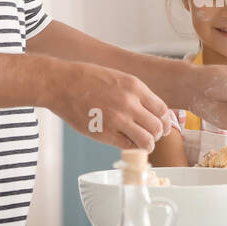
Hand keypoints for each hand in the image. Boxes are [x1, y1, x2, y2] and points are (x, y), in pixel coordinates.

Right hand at [45, 60, 167, 151]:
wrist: (61, 84)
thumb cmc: (87, 79)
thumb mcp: (118, 77)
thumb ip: (136, 93)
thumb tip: (150, 110)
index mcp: (135, 87)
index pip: (162, 110)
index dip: (165, 121)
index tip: (162, 126)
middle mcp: (129, 103)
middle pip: (157, 127)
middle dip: (157, 135)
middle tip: (151, 136)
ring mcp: (117, 119)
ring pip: (147, 141)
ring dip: (147, 145)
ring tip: (141, 143)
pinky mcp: (104, 133)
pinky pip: (127, 146)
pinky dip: (130, 147)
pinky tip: (125, 142)